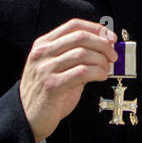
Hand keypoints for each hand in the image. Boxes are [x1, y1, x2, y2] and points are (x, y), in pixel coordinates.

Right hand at [20, 19, 117, 140]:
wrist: (28, 117)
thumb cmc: (47, 93)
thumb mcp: (57, 67)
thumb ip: (76, 55)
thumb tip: (105, 47)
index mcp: (43, 44)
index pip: (73, 25)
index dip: (96, 29)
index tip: (110, 37)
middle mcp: (42, 53)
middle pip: (80, 37)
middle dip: (102, 45)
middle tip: (112, 55)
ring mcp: (45, 69)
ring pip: (82, 54)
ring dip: (101, 61)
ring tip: (106, 69)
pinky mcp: (52, 85)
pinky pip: (82, 72)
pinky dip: (97, 72)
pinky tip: (100, 76)